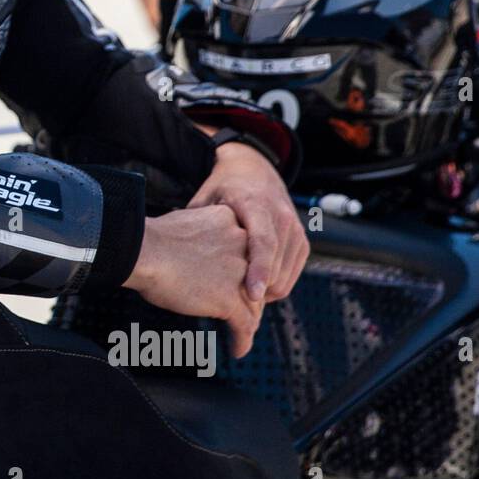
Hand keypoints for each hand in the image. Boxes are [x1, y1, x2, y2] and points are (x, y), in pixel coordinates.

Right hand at [123, 206, 262, 358]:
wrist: (143, 251)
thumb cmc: (151, 240)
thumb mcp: (186, 225)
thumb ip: (201, 237)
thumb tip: (193, 253)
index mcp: (231, 222)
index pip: (248, 251)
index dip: (245, 270)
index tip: (237, 283)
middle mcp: (243, 246)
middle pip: (257, 278)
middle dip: (251, 297)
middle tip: (244, 312)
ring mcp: (240, 274)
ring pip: (254, 304)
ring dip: (249, 321)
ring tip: (242, 334)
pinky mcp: (230, 299)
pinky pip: (245, 325)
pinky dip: (243, 340)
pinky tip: (237, 349)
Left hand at [189, 138, 308, 303]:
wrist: (255, 170)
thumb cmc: (224, 188)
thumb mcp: (206, 198)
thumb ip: (197, 223)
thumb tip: (176, 249)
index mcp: (256, 205)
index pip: (264, 243)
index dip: (259, 271)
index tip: (251, 296)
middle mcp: (281, 216)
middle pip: (277, 266)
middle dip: (258, 291)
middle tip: (232, 307)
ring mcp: (295, 229)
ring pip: (285, 276)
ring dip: (264, 291)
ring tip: (238, 296)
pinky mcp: (302, 240)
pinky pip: (292, 274)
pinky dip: (275, 284)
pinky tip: (252, 286)